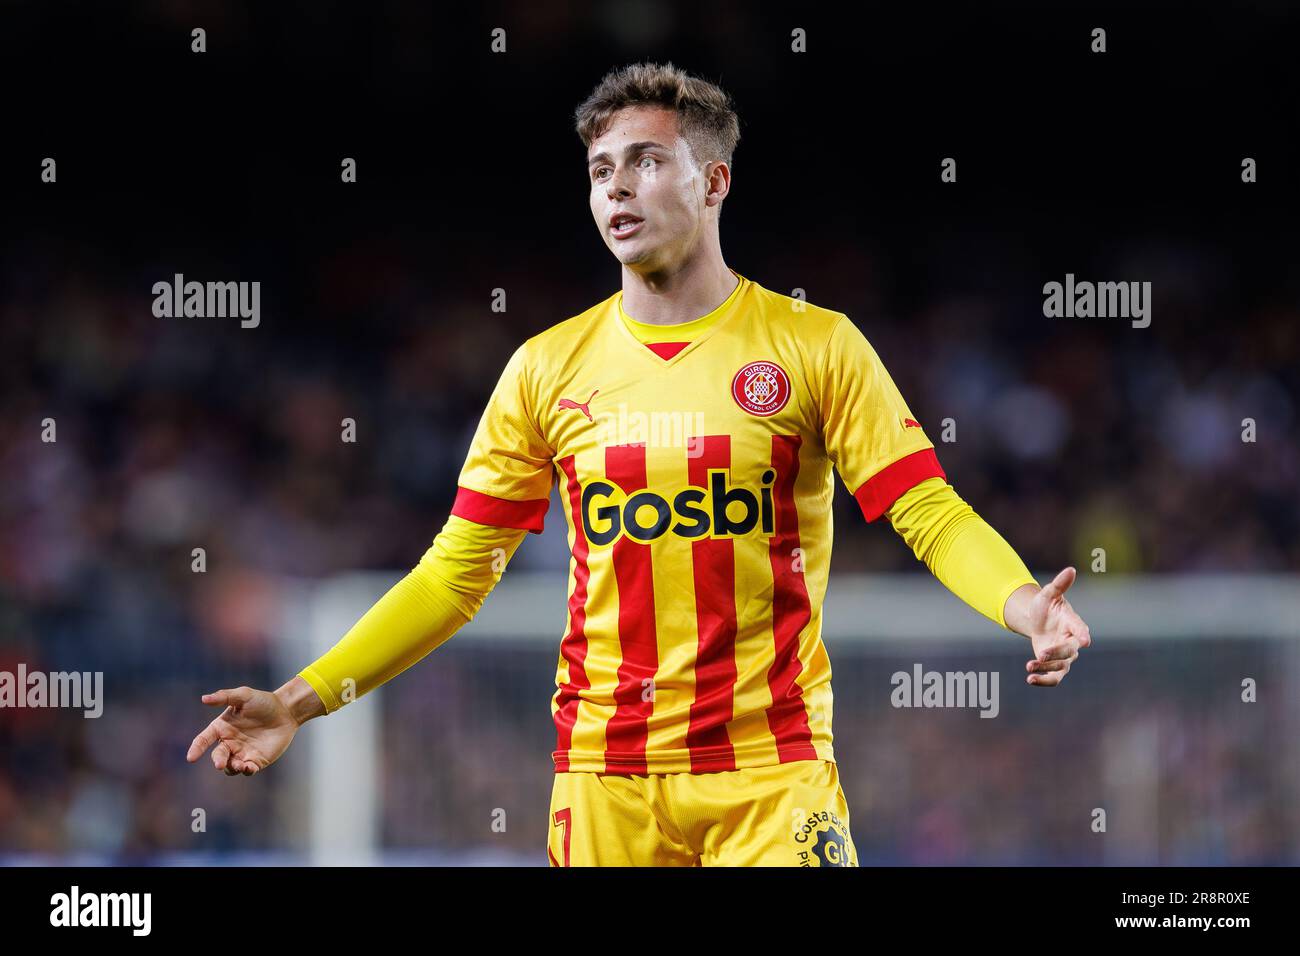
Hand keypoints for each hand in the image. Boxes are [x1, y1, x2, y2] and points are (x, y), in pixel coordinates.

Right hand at [186, 685, 301, 775]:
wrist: (286, 711)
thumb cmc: (263, 701)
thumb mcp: (244, 695)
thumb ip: (224, 697)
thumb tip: (203, 699)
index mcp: (221, 727)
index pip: (203, 740)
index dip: (196, 748)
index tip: (191, 757)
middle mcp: (229, 742)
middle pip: (218, 756)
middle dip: (218, 761)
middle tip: (221, 764)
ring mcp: (242, 753)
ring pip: (231, 767)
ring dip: (232, 768)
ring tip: (240, 764)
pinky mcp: (256, 760)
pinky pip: (248, 770)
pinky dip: (247, 771)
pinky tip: (249, 767)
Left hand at [1003, 567, 1092, 686]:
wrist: (1037, 621)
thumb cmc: (1046, 606)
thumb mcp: (1048, 594)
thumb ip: (1059, 585)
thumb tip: (1071, 569)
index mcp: (1073, 623)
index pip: (1080, 629)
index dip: (1082, 634)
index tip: (1085, 640)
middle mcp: (1072, 641)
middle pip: (1070, 651)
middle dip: (1056, 653)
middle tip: (1040, 654)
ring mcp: (1065, 656)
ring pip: (1061, 667)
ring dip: (1046, 668)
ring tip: (1029, 667)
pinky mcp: (1055, 666)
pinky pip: (1054, 678)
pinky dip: (1043, 680)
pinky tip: (1029, 680)